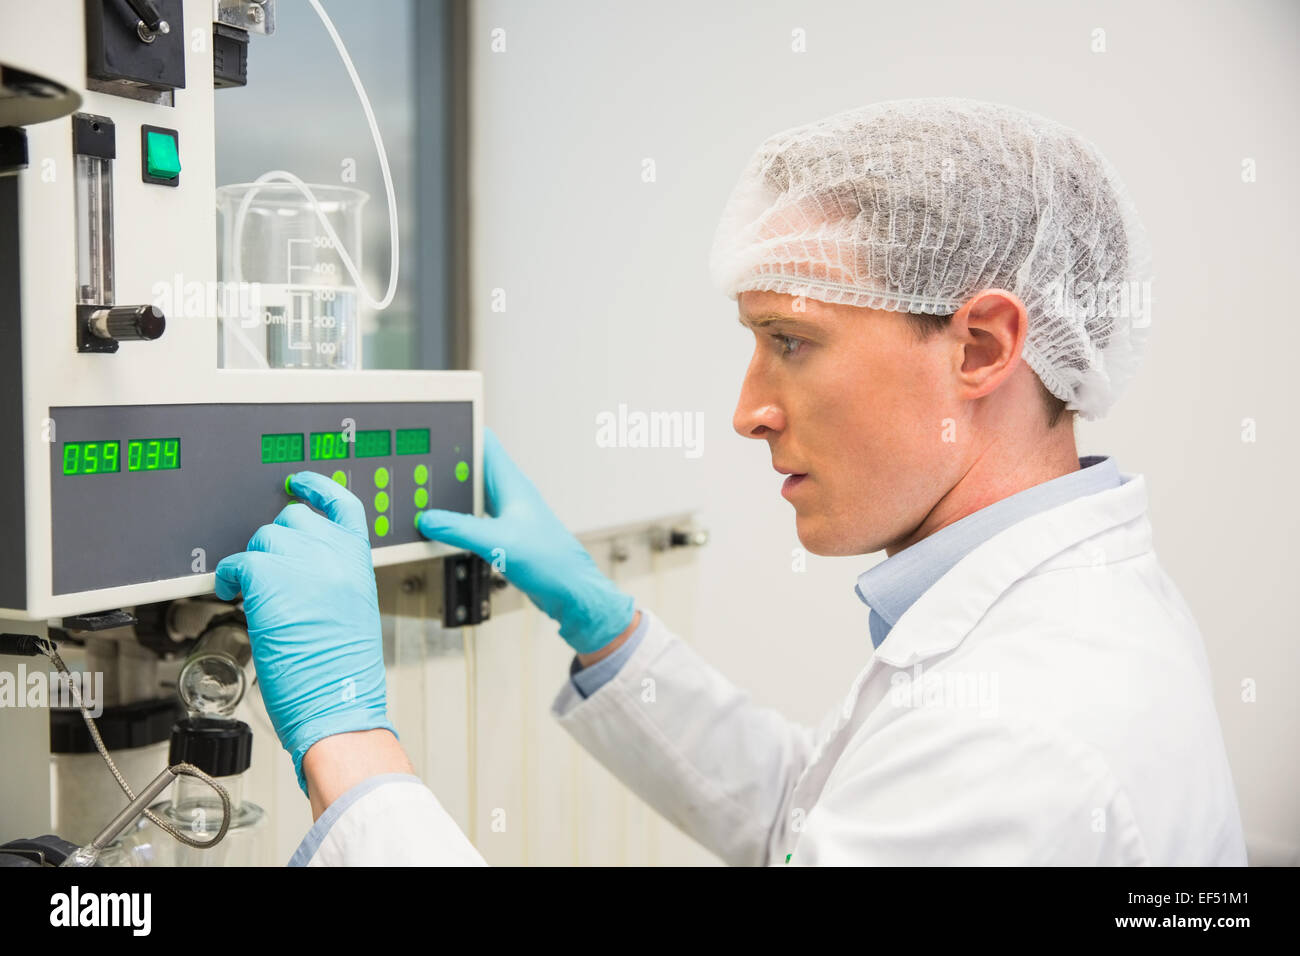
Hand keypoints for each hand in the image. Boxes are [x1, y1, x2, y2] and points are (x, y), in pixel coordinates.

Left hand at [214, 471, 394, 794]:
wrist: (340, 701)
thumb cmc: (345, 673)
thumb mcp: (352, 609)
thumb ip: (333, 575)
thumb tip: (299, 565)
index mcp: (360, 559)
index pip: (343, 503)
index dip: (317, 487)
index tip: (299, 482)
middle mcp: (334, 552)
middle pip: (292, 518)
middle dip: (276, 543)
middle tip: (271, 577)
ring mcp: (303, 561)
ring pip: (262, 538)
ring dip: (254, 564)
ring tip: (258, 597)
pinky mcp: (270, 577)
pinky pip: (238, 562)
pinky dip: (229, 578)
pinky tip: (235, 596)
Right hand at [416, 428, 633, 654]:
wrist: (571, 591)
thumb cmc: (550, 562)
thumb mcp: (497, 542)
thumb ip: (459, 530)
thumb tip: (427, 520)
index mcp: (511, 484)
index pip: (484, 443)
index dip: (460, 432)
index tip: (432, 430)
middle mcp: (510, 494)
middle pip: (472, 468)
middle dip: (446, 466)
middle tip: (415, 469)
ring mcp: (508, 514)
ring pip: (472, 494)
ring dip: (450, 496)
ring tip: (421, 498)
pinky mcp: (506, 534)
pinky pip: (475, 518)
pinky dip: (457, 520)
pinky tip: (441, 529)